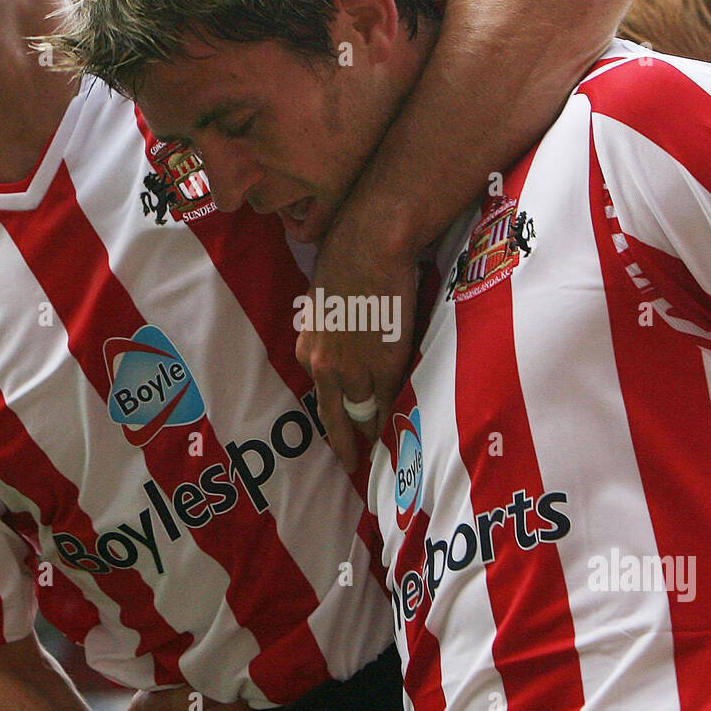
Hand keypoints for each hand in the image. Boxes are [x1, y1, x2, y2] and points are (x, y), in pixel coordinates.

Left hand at [298, 221, 418, 471]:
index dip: (335, 412)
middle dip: (344, 444)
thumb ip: (333, 328)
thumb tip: (348, 336)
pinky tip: (401, 436)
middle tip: (351, 467)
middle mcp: (324, 366)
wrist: (370, 244)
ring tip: (383, 455)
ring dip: (375, 434)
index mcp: (308, 348)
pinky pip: (388, 404)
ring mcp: (353, 370)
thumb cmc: (349, 258)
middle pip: (334, 417)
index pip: (322, 392)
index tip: (340, 429)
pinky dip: (395, 421)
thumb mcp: (326, 300)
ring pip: (364, 414)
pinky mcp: (383, 368)